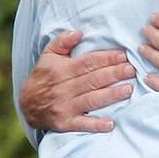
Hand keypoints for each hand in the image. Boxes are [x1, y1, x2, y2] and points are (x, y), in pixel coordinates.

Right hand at [19, 30, 134, 132]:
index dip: (106, 58)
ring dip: (111, 95)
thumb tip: (79, 32)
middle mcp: (63, 89)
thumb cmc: (43, 77)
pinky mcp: (65, 123)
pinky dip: (96, 125)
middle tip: (131, 70)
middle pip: (92, 80)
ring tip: (128, 89)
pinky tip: (111, 124)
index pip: (87, 63)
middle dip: (114, 74)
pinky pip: (83, 125)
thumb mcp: (48, 56)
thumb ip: (62, 42)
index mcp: (61, 70)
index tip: (123, 56)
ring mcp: (64, 107)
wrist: (26, 105)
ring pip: (92, 100)